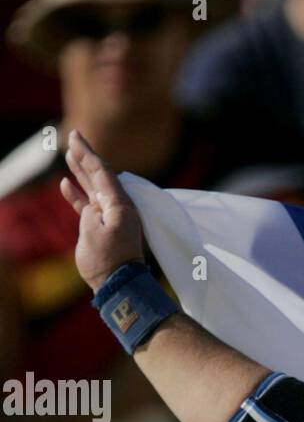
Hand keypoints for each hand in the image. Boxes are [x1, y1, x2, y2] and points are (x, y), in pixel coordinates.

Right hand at [60, 129, 145, 291]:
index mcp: (120, 205)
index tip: (77, 136)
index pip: (102, 172)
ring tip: (70, 155)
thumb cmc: (108, 260)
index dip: (88, 153)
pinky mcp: (101, 228)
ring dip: (81, 172)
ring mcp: (110, 217)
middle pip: (99, 176)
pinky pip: (88, 206)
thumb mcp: (95, 232)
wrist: (117, 285)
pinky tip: (66, 184)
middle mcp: (118, 207)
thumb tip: (91, 208)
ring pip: (93, 188)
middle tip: (74, 136)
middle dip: (85, 157)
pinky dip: (78, 195)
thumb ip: (91, 212)